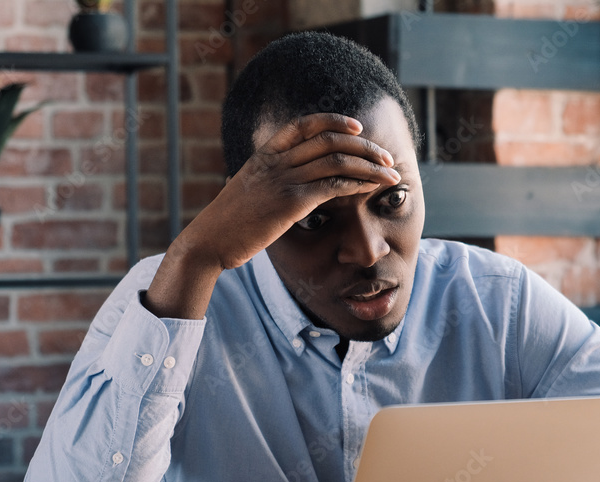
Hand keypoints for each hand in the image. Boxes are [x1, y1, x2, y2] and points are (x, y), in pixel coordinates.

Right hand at [144, 113, 400, 318]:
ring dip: (370, 166)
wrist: (208, 242)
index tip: (357, 125)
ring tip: (391, 175)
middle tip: (386, 157)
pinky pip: (333, 185)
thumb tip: (284, 184)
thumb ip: (267, 181)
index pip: (304, 125)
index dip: (334, 120)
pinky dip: (357, 184)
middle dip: (364, 145)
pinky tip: (371, 189)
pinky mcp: (291, 202)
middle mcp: (276, 161)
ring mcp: (283, 179)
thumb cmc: (227, 224)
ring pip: (337, 160)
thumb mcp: (247, 193)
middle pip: (330, 140)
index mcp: (264, 155)